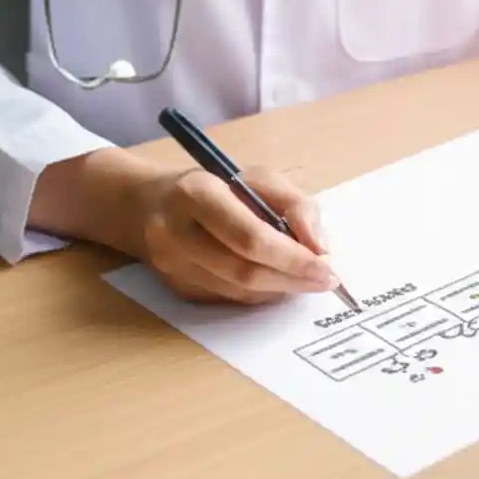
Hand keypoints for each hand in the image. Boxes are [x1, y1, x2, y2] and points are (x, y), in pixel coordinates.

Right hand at [134, 166, 338, 303]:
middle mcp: (175, 232)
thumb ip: (297, 206)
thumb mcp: (260, 179)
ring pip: (239, 291)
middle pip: (245, 271)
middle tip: (325, 281)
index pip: (250, 237)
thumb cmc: (217, 188)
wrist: (151, 205)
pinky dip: (261, 293)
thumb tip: (320, 248)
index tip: (326, 268)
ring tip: (305, 278)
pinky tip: (275, 279)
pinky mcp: (176, 287)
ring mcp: (172, 265)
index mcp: (197, 193)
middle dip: (293, 279)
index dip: (293, 258)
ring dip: (280, 289)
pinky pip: (229, 299)